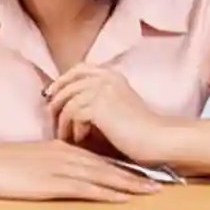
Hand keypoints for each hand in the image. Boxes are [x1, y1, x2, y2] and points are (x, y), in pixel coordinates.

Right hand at [0, 140, 160, 201]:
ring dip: (130, 183)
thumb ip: (49, 164)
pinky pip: (86, 188)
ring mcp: (60, 168)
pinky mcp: (51, 183)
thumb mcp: (29, 160)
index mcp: (61, 148)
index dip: (125, 165)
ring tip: (153, 191)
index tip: (147, 172)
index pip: (100, 156)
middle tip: (163, 181)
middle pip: (109, 165)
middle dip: (137, 174)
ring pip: (104, 175)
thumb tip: (62, 174)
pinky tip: (124, 198)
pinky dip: (108, 192)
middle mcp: (66, 155)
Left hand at [45, 64, 163, 161]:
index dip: (62, 80)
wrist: (158, 140)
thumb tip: (63, 104)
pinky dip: (72, 130)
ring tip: (64, 137)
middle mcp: (106, 78)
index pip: (79, 68)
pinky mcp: (99, 106)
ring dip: (62, 121)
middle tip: (51, 119)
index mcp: (112, 75)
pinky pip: (73, 115)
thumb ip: (95, 100)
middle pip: (68, 84)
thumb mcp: (116, 108)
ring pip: (67, 101)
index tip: (51, 95)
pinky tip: (78, 141)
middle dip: (56, 102)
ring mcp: (103, 90)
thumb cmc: (139, 131)